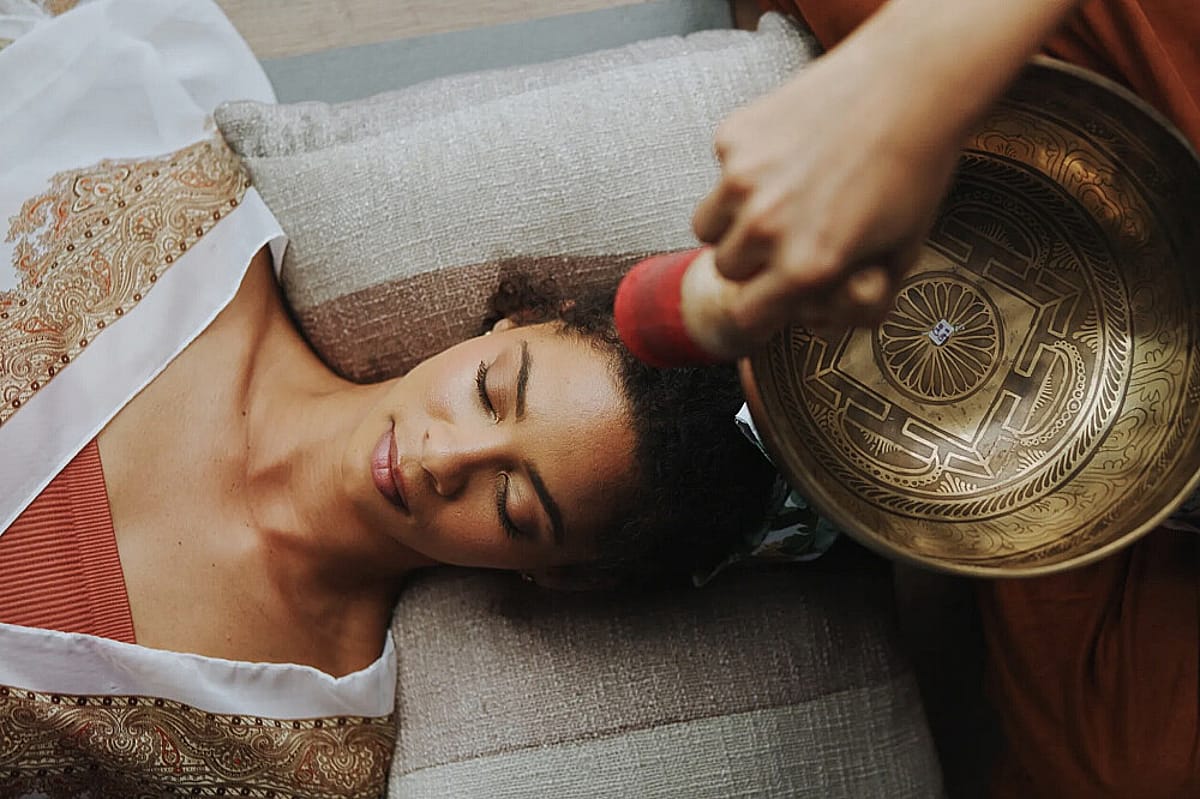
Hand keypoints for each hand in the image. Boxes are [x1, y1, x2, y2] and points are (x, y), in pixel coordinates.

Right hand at [688, 0, 1080, 357]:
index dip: (762, 306)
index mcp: (805, 267)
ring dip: (733, 220)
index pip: (745, 316)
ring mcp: (741, 178)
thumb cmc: (915, 171)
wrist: (912, 83)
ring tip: (780, 194)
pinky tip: (792, 148)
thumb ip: (859, 301)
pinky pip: (721, 170)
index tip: (774, 292)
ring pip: (707, 224)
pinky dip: (744, 167)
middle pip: (725, 268)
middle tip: (788, 233)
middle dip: (750, 260)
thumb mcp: (902, 253)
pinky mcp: (734, 136)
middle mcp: (765, 227)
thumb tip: (815, 323)